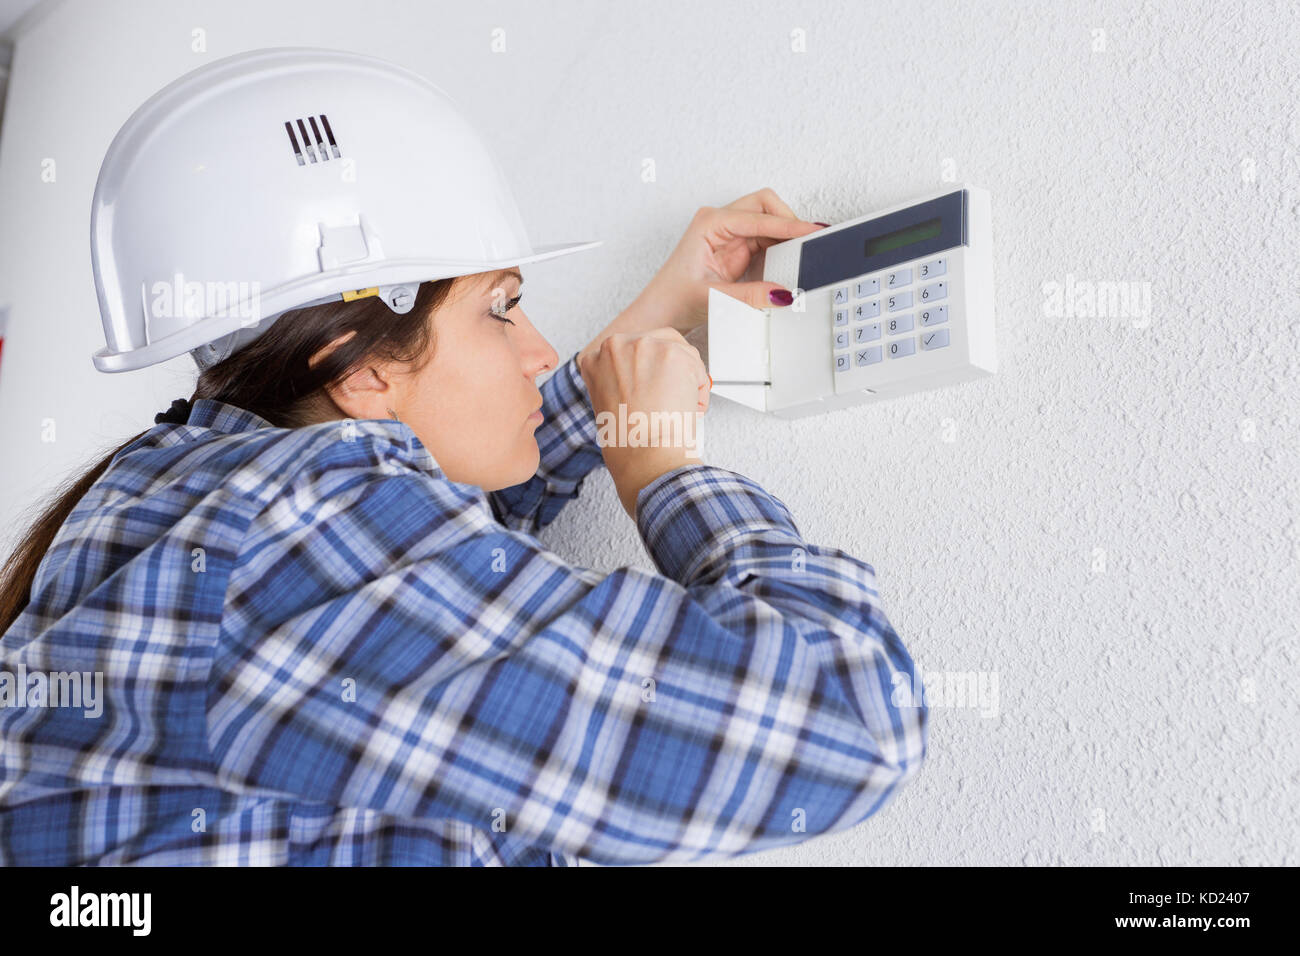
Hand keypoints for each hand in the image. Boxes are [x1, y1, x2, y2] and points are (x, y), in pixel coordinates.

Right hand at [576, 328, 710, 518]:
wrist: (643, 455)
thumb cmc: (626, 442)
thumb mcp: (606, 404)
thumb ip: (619, 380)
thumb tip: (645, 377)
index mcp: (595, 358)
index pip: (630, 350)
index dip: (646, 370)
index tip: (650, 387)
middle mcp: (616, 346)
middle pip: (657, 343)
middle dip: (669, 371)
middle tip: (669, 399)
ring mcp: (644, 346)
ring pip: (679, 353)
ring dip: (684, 380)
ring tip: (675, 408)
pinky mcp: (672, 354)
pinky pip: (696, 366)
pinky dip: (697, 389)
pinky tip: (686, 407)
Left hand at [577, 188, 826, 366]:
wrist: (661, 313)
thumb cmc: (674, 299)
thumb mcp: (714, 298)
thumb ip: (750, 296)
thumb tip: (782, 293)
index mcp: (710, 224)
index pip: (758, 216)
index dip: (787, 223)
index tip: (810, 230)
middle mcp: (720, 222)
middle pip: (766, 206)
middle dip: (788, 220)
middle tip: (808, 241)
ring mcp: (730, 234)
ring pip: (769, 221)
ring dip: (786, 235)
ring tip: (803, 253)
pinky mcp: (738, 248)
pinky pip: (767, 239)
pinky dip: (781, 248)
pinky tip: (789, 261)